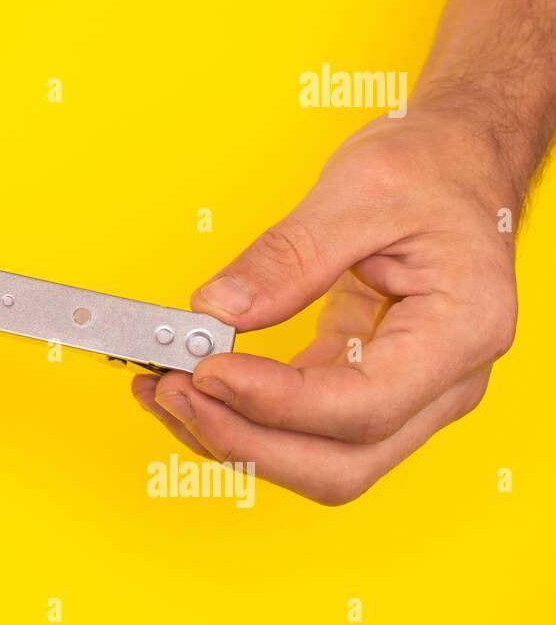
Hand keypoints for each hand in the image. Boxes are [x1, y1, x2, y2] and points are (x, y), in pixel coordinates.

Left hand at [132, 113, 519, 503]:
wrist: (459, 160)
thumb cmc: (431, 168)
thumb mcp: (359, 191)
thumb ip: (287, 256)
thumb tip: (217, 310)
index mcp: (460, 332)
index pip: (363, 406)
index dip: (276, 402)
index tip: (206, 369)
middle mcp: (444, 382)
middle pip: (341, 464)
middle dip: (245, 441)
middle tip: (171, 391)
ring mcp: (408, 394)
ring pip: (318, 462)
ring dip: (235, 439)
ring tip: (163, 391)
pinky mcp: (365, 386)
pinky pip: (303, 427)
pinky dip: (243, 416)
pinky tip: (191, 386)